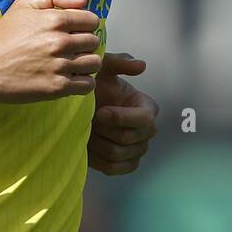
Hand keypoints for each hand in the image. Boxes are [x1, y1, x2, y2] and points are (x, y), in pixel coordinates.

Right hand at [0, 0, 101, 102]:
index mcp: (55, 19)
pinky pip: (87, 85)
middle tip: (69, 48)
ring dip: (86, 63)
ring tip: (71, 63)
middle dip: (84, 43)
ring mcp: (59, 66)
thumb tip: (83, 1)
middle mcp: (60, 42)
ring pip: (94, 63)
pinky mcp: (57, 88)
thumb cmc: (3, 35)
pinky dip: (82, 82)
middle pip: (94, 41)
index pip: (92, 20)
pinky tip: (69, 78)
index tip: (73, 31)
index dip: (84, 25)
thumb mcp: (24, 4)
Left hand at [88, 52, 157, 174]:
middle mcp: (148, 131)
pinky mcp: (126, 164)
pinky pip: (114, 168)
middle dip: (103, 130)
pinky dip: (98, 159)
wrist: (84, 108)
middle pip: (128, 139)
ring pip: (117, 154)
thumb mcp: (103, 69)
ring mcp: (138, 149)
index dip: (120, 118)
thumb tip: (141, 65)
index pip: (144, 120)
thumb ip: (119, 62)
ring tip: (88, 129)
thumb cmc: (96, 86)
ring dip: (97, 142)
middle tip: (90, 120)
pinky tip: (90, 145)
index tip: (100, 112)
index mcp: (148, 108)